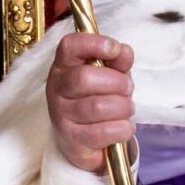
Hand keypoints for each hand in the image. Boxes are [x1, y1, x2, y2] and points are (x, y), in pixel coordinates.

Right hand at [46, 33, 134, 171]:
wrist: (87, 139)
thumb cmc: (99, 98)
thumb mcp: (111, 74)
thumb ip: (118, 61)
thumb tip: (123, 51)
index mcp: (64, 66)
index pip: (70, 46)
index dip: (94, 43)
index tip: (114, 49)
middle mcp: (57, 88)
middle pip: (85, 78)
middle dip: (117, 83)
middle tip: (127, 89)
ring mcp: (61, 115)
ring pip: (98, 106)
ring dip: (123, 107)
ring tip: (126, 109)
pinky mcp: (71, 140)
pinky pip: (103, 132)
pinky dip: (122, 128)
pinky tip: (123, 126)